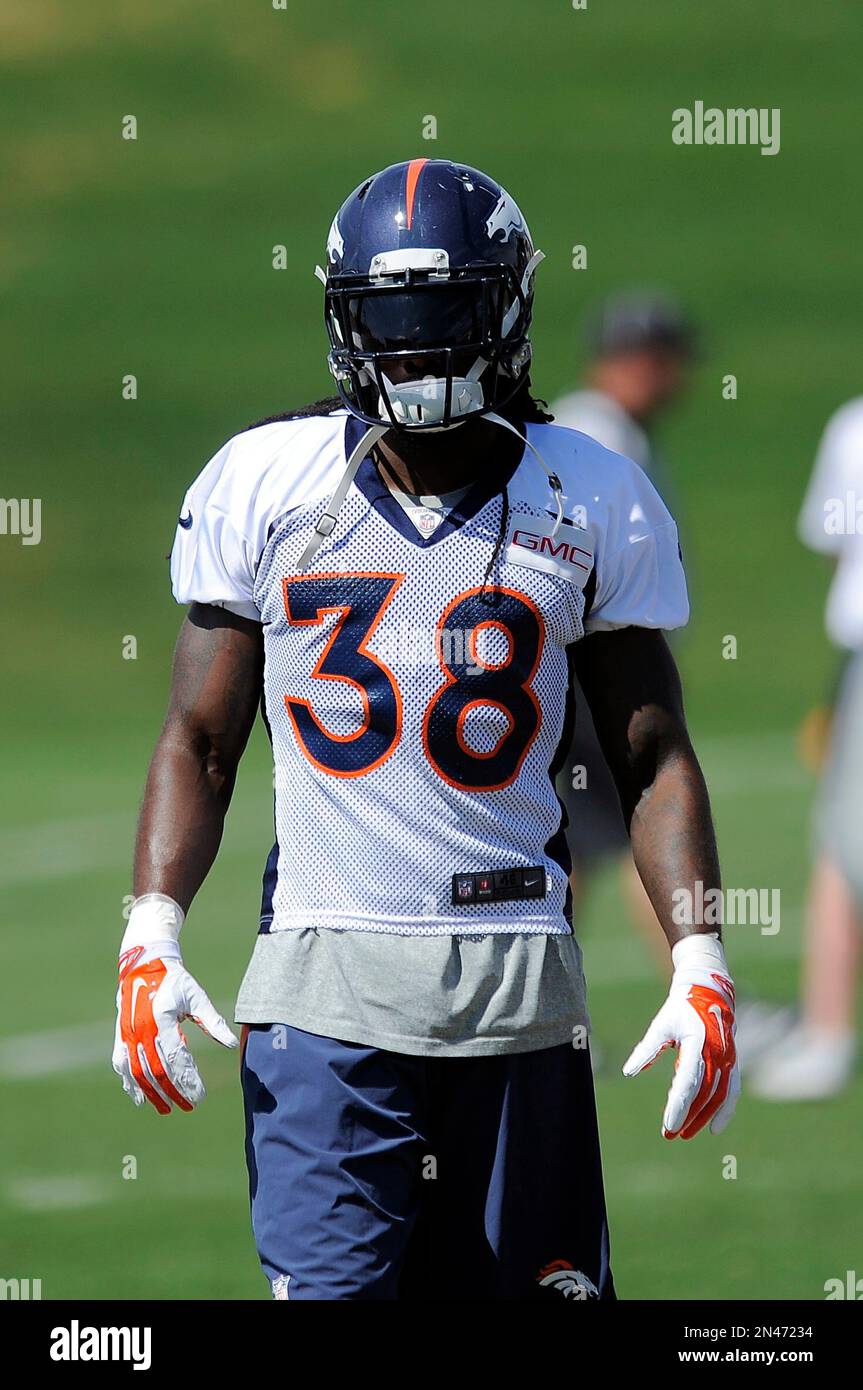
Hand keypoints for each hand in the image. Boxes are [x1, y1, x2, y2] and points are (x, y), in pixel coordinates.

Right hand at [112, 895, 237, 1114]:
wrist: (143, 963)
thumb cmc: (175, 980)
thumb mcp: (196, 997)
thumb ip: (212, 1021)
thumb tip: (230, 1044)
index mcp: (161, 1020)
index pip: (176, 1059)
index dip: (187, 1080)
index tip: (200, 1095)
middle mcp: (141, 1029)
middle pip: (157, 1071)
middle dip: (173, 1091)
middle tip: (188, 1106)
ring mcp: (127, 1034)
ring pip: (137, 1072)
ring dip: (151, 1093)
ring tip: (165, 1109)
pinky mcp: (120, 1035)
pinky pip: (121, 1064)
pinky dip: (129, 1082)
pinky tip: (139, 1098)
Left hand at [623, 932, 739, 1139]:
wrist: (709, 992)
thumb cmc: (680, 1009)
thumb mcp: (661, 1025)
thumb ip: (647, 1049)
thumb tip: (628, 1072)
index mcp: (696, 1042)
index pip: (687, 1082)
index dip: (678, 1106)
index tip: (668, 1125)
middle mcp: (716, 1053)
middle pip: (703, 1094)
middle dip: (687, 1116)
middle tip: (670, 1134)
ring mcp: (728, 1059)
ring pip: (718, 1096)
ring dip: (703, 1118)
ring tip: (684, 1133)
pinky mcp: (732, 1063)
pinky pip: (732, 1091)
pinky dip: (725, 1111)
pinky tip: (713, 1128)